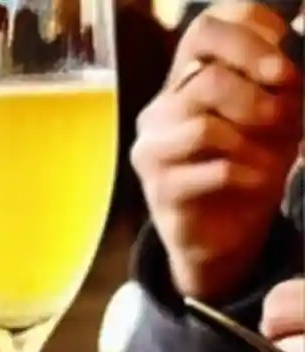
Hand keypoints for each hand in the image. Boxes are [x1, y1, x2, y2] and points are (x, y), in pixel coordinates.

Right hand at [130, 2, 301, 300]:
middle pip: (208, 80)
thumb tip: (286, 67)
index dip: (249, 40)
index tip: (284, 73)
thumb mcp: (273, 117)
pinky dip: (248, 175)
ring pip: (205, 126)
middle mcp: (160, 109)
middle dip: (262, 101)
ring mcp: (152, 149)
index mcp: (186, 81)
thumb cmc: (248, 166)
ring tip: (274, 159)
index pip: (205, 30)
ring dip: (254, 141)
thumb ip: (276, 84)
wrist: (225, 234)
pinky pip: (212, 170)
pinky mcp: (159, 189)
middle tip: (287, 122)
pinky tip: (260, 182)